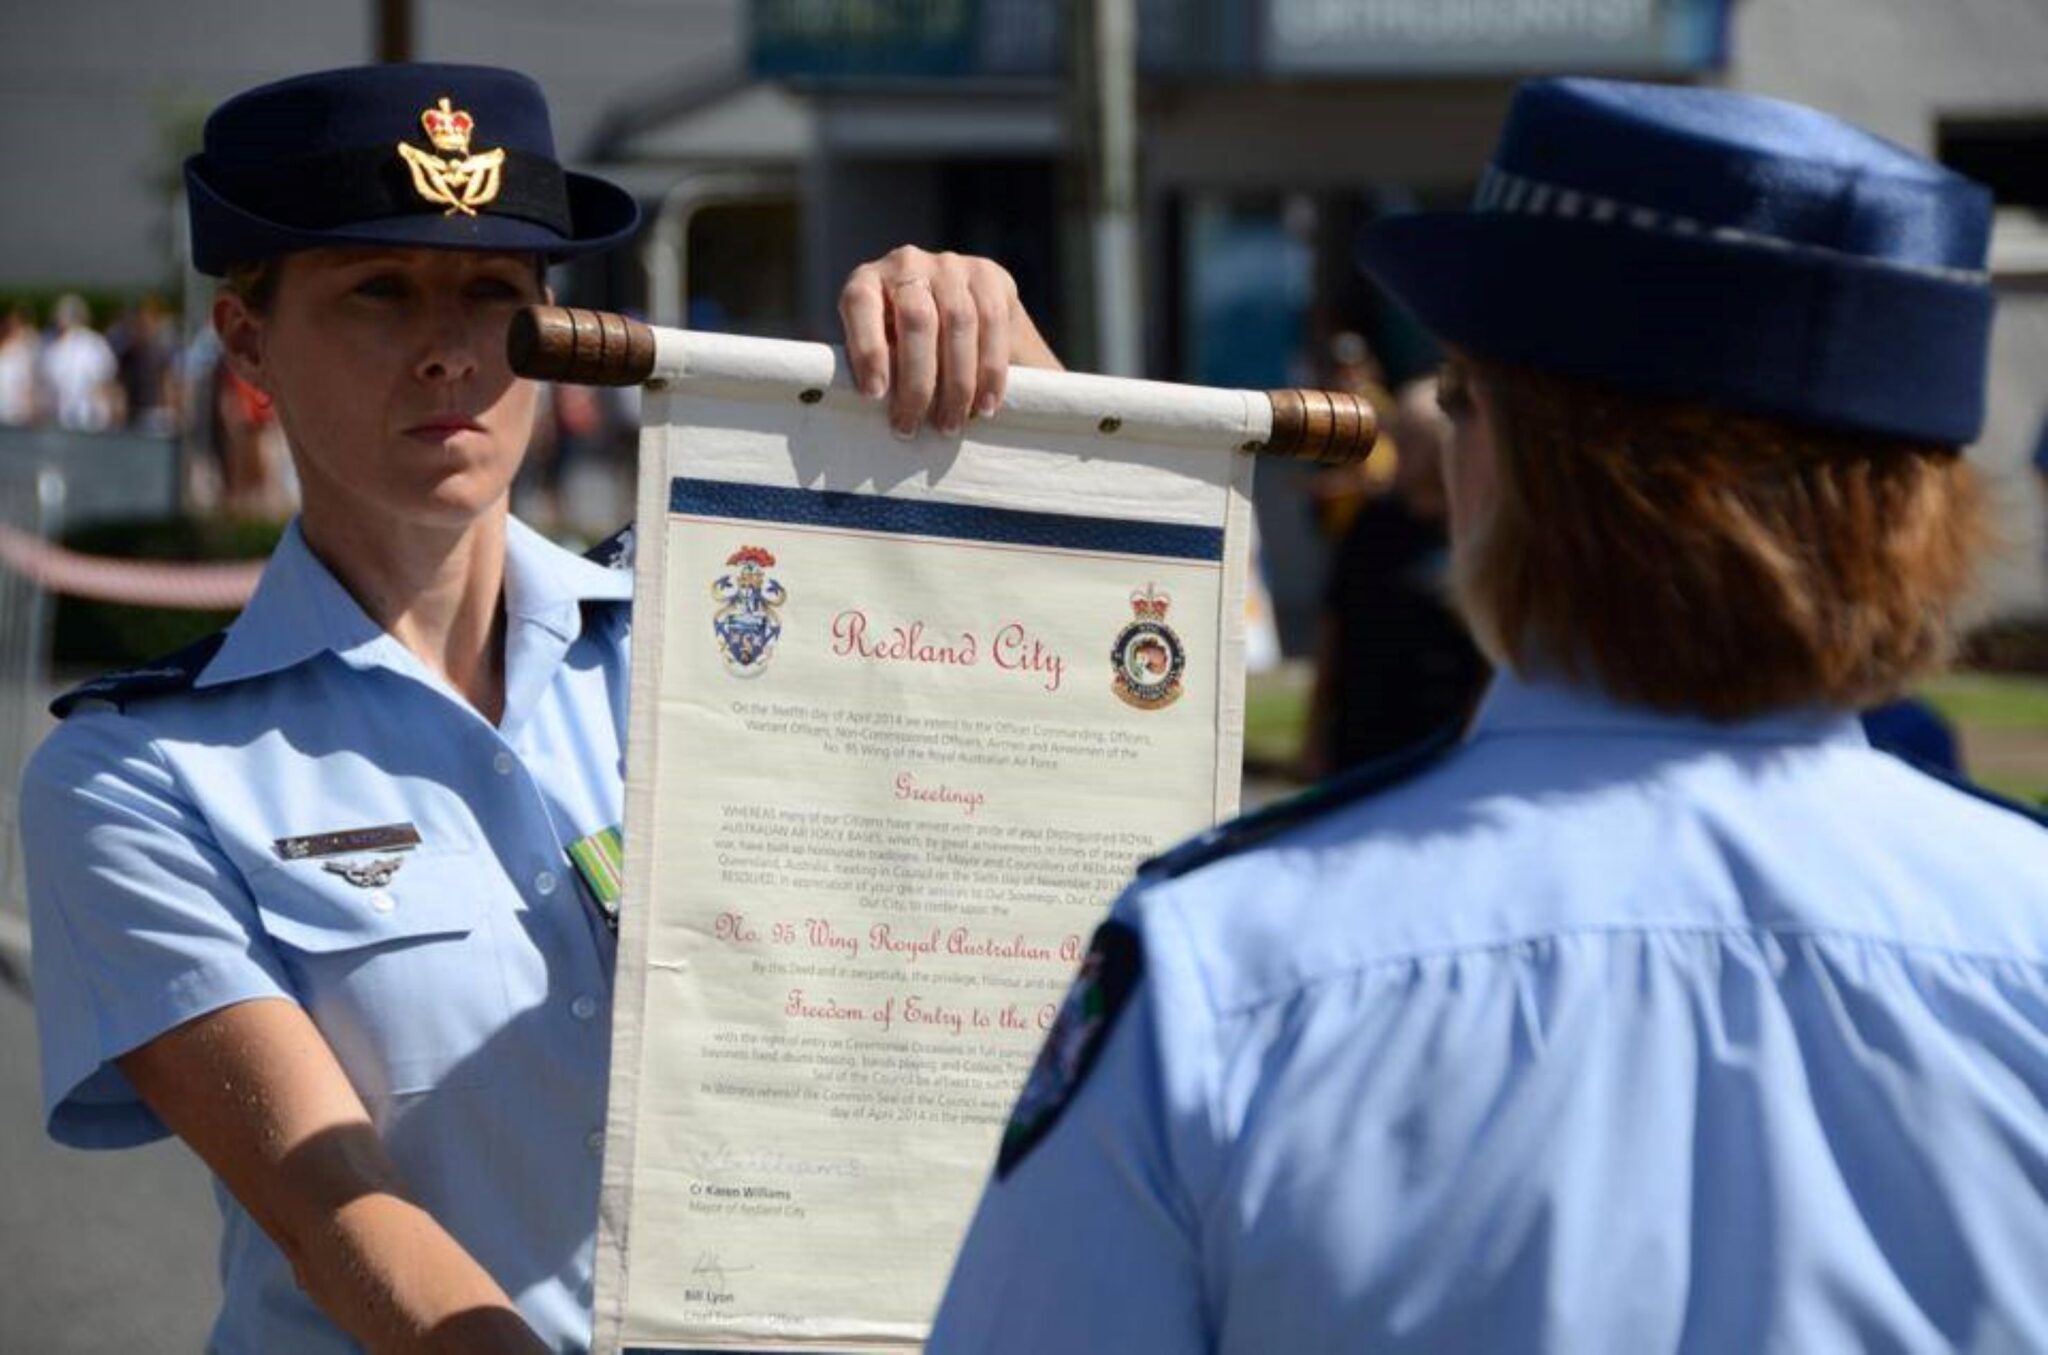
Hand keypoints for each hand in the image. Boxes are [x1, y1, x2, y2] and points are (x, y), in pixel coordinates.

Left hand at [838, 246, 1061, 438]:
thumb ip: (879, 368)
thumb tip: (879, 404)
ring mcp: (951, 266)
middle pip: (917, 319)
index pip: (861, 304)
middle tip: (913, 428)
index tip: (874, 396)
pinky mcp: (990, 275)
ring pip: (960, 322)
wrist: (965, 331)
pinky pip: (993, 323)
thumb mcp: (883, 357)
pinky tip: (985, 405)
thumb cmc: (908, 356)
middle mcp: (907, 264)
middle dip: (917, 381)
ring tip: (950, 425)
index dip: (866, 349)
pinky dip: (990, 371)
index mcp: (867, 281)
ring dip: (957, 383)